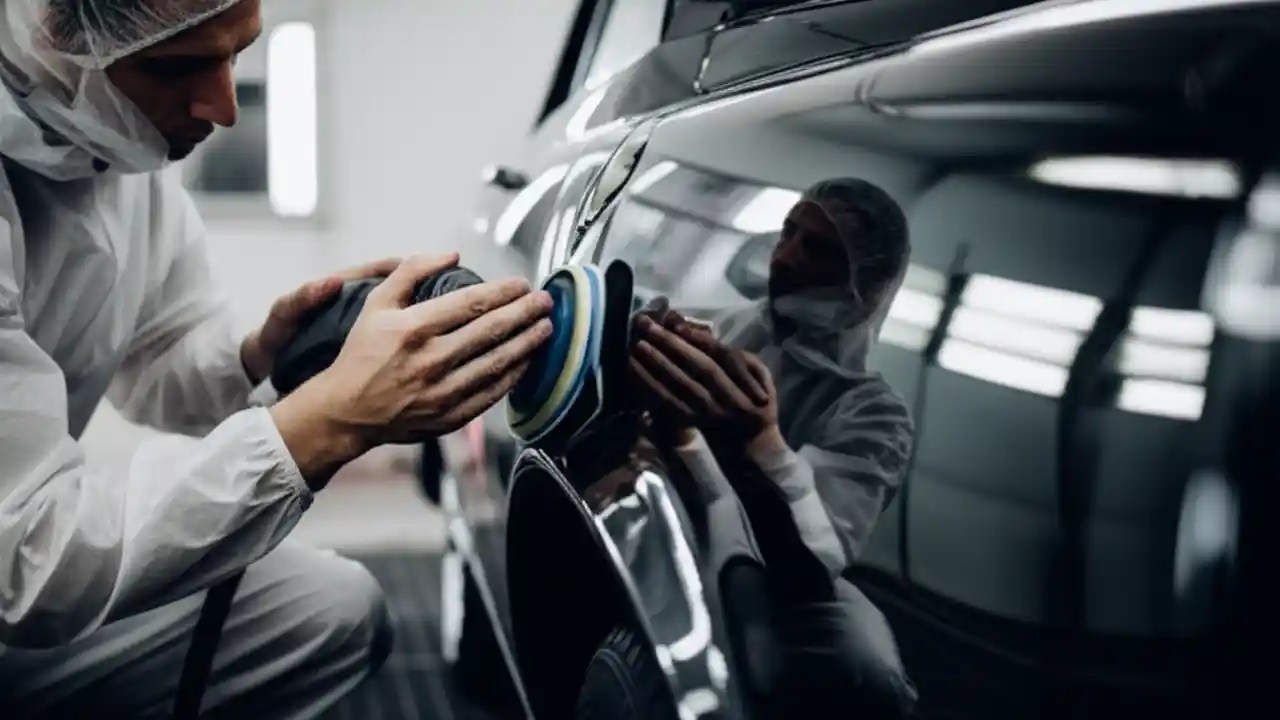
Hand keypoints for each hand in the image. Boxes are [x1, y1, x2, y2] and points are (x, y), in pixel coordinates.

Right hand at [270, 253, 552, 488]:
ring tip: (546, 327)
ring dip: (527, 343)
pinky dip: (514, 375)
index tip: (522, 284)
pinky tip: (527, 360)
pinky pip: (492, 393)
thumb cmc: (361, 354)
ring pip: (498, 362)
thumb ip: (411, 271)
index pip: (472, 303)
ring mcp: (443, 392)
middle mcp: (431, 360)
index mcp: (413, 329)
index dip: (504, 292)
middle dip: (525, 313)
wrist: (347, 412)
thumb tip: (451, 255)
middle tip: (545, 301)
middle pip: (492, 330)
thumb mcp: (375, 303)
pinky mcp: (450, 417)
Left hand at [631, 312, 778, 448]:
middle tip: (649, 326)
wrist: (752, 443)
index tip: (678, 322)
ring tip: (639, 345)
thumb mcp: (762, 376)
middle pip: (701, 368)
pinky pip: (668, 403)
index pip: (723, 357)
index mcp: (748, 385)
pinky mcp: (691, 422)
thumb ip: (740, 358)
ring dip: (659, 364)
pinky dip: (650, 385)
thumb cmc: (756, 401)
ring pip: (682, 386)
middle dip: (674, 345)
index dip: (701, 340)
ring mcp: (708, 413)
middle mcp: (729, 399)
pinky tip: (635, 370)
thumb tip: (705, 335)